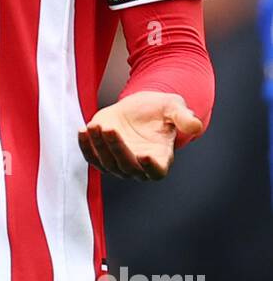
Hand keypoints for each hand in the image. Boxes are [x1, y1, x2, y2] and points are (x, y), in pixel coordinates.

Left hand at [78, 90, 201, 181]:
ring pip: (107, 163)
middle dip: (117, 149)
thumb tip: (196, 127)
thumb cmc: (159, 109)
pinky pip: (91, 156)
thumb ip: (184, 118)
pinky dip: (85, 146)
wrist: (138, 108)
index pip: (156, 172)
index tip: (145, 154)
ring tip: (95, 126)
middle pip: (127, 167)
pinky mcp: (102, 156)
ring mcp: (119, 164)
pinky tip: (83, 131)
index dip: (150, 167)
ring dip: (99, 146)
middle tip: (110, 129)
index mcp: (160, 158)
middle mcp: (139, 166)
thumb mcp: (174, 108)